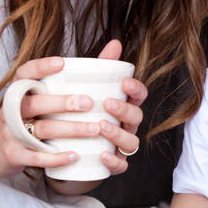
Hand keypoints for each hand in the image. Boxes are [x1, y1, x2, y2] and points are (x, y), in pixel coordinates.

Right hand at [0, 54, 89, 179]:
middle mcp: (12, 110)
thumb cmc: (29, 119)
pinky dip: (55, 157)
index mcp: (19, 92)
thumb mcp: (40, 98)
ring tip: (94, 129)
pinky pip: (35, 157)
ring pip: (40, 129)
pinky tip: (75, 155)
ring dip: (69, 129)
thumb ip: (74, 76)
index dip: (40, 67)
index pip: (24, 74)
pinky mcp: (14, 154)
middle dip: (62, 102)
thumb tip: (114, 45)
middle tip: (88, 102)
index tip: (62, 63)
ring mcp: (11, 133)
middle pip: (35, 103)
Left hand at [94, 38, 145, 175]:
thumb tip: (115, 42)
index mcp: (124, 104)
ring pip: (130, 142)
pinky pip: (120, 165)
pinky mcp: (113, 164)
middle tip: (107, 103)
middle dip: (125, 110)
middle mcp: (127, 125)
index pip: (139, 95)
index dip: (136, 89)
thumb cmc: (83, 112)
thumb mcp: (89, 89)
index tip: (125, 83)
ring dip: (118, 134)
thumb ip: (102, 68)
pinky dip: (113, 161)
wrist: (68, 147)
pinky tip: (102, 154)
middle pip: (136, 117)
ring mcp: (121, 145)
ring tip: (101, 127)